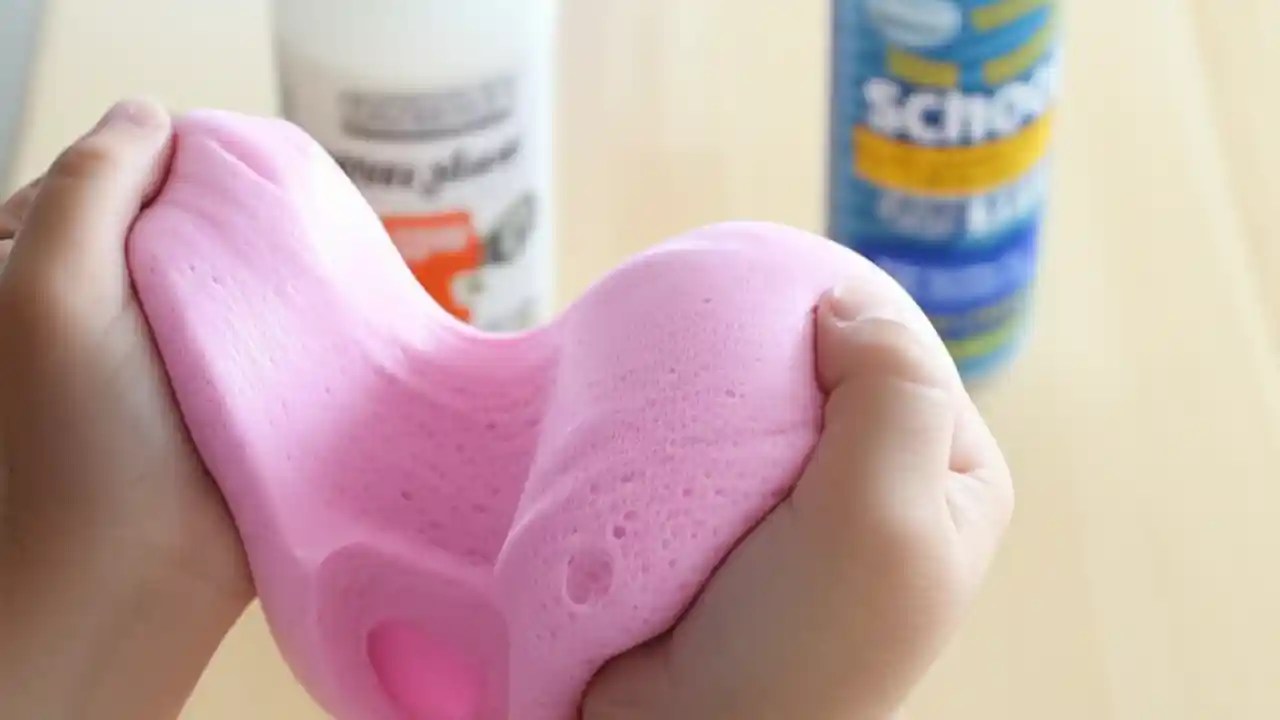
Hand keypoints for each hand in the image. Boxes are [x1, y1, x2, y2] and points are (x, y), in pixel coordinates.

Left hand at [0, 100, 251, 718]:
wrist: (137, 583)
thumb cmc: (75, 447)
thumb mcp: (51, 288)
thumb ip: (89, 186)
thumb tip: (150, 113)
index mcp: (24, 272)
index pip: (93, 179)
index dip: (151, 169)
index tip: (203, 193)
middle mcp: (84, 307)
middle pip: (160, 221)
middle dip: (207, 217)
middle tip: (250, 236)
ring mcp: (151, 351)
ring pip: (210, 271)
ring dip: (247, 266)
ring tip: (281, 272)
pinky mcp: (209, 388)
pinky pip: (244, 322)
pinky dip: (271, 310)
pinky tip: (295, 312)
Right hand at [583, 291, 1013, 718]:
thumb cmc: (801, 646)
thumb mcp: (885, 515)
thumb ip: (891, 392)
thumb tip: (844, 300)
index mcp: (948, 473)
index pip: (902, 350)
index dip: (840, 318)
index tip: (765, 313)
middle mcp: (885, 480)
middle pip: (828, 366)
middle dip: (771, 342)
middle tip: (707, 330)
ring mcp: (802, 498)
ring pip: (762, 395)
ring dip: (718, 380)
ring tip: (671, 365)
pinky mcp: (729, 512)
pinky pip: (706, 436)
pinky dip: (680, 417)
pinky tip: (652, 410)